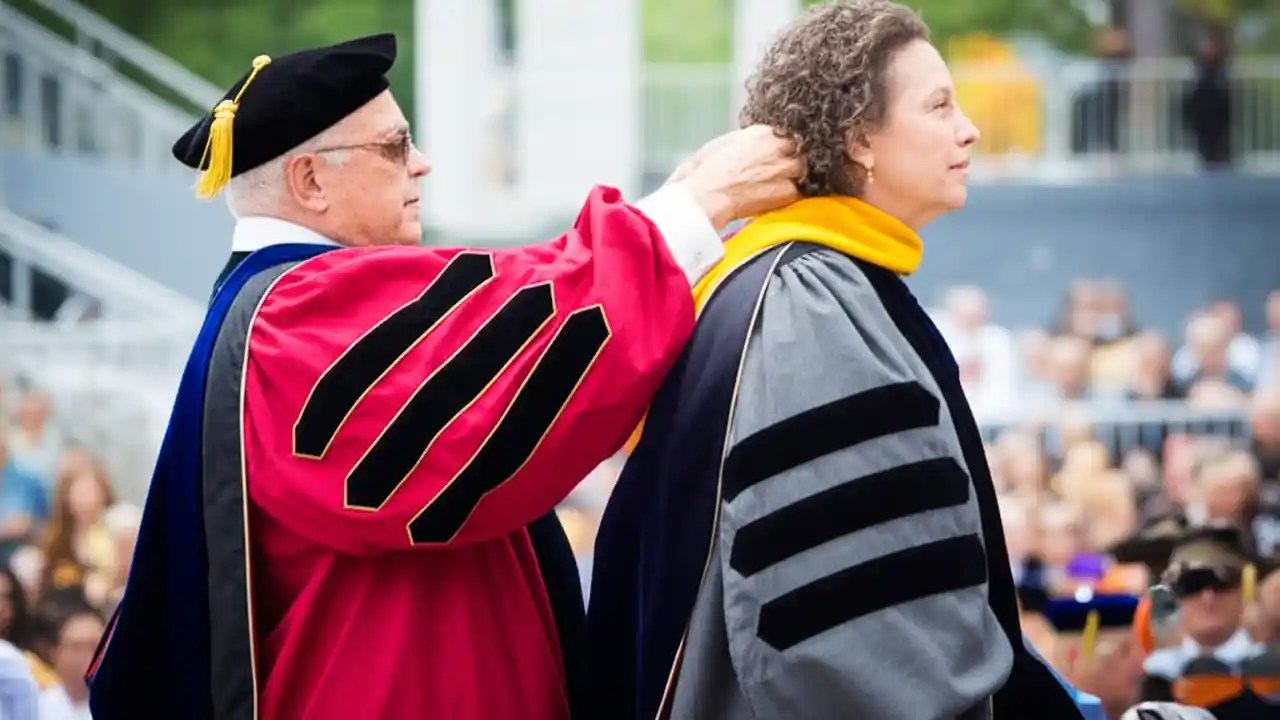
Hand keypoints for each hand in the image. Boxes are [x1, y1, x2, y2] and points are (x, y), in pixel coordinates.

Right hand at [674, 125, 802, 228]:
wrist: (706, 196)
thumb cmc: (705, 173)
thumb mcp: (723, 144)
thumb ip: (744, 141)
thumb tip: (750, 144)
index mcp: (761, 132)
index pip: (785, 134)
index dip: (780, 147)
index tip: (775, 157)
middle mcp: (776, 146)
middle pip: (797, 150)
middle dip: (790, 160)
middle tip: (777, 173)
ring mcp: (784, 168)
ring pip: (801, 170)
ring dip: (792, 178)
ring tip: (775, 187)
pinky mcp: (787, 190)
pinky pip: (797, 192)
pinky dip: (788, 197)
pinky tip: (774, 200)